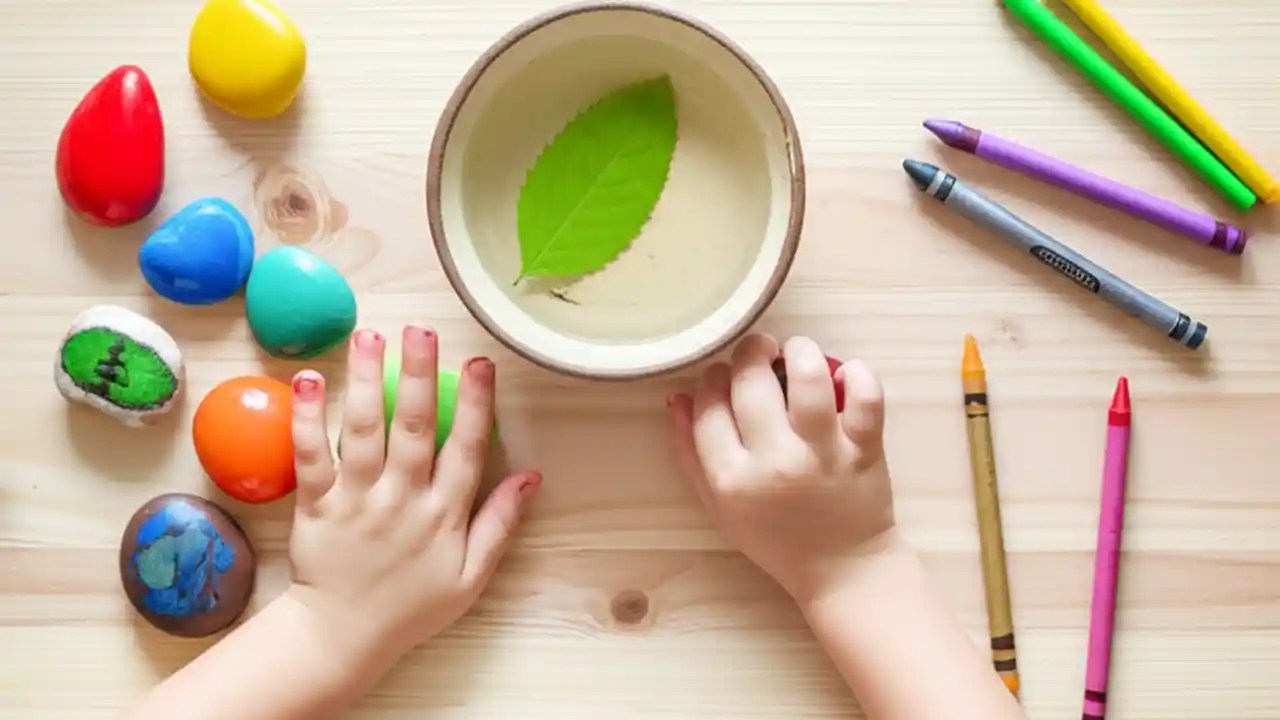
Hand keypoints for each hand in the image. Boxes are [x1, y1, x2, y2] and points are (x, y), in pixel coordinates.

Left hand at [285, 326, 541, 661]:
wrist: (342, 638)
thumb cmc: (411, 607)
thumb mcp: (471, 576)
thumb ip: (500, 523)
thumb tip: (531, 476)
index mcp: (443, 515)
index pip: (464, 449)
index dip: (475, 404)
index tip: (481, 362)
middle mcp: (401, 501)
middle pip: (412, 429)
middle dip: (418, 375)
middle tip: (421, 330)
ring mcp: (356, 501)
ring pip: (362, 432)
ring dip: (366, 381)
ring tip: (369, 336)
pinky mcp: (316, 506)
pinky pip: (310, 457)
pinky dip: (307, 418)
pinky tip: (309, 380)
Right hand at [667, 333, 898, 603]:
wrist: (842, 569)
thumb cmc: (775, 538)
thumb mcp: (719, 505)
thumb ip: (691, 453)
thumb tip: (678, 397)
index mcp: (732, 480)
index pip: (709, 406)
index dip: (712, 379)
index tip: (722, 376)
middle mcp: (775, 464)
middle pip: (751, 383)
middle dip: (749, 354)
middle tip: (758, 352)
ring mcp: (823, 455)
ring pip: (809, 378)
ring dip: (799, 351)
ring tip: (796, 352)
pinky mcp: (865, 450)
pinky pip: (865, 396)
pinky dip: (858, 374)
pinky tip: (843, 375)